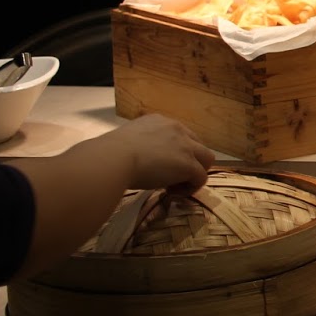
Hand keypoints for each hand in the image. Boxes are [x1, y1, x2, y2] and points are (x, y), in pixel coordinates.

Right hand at [90, 115, 214, 194]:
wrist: (112, 159)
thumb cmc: (110, 154)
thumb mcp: (127, 142)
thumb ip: (138, 146)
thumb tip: (137, 159)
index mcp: (158, 121)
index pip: (178, 135)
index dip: (175, 152)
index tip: (161, 166)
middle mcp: (176, 128)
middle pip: (196, 145)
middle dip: (189, 161)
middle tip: (172, 177)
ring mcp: (185, 145)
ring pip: (206, 159)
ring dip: (195, 173)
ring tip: (176, 187)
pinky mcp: (189, 164)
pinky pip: (201, 177)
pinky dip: (192, 187)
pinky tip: (174, 193)